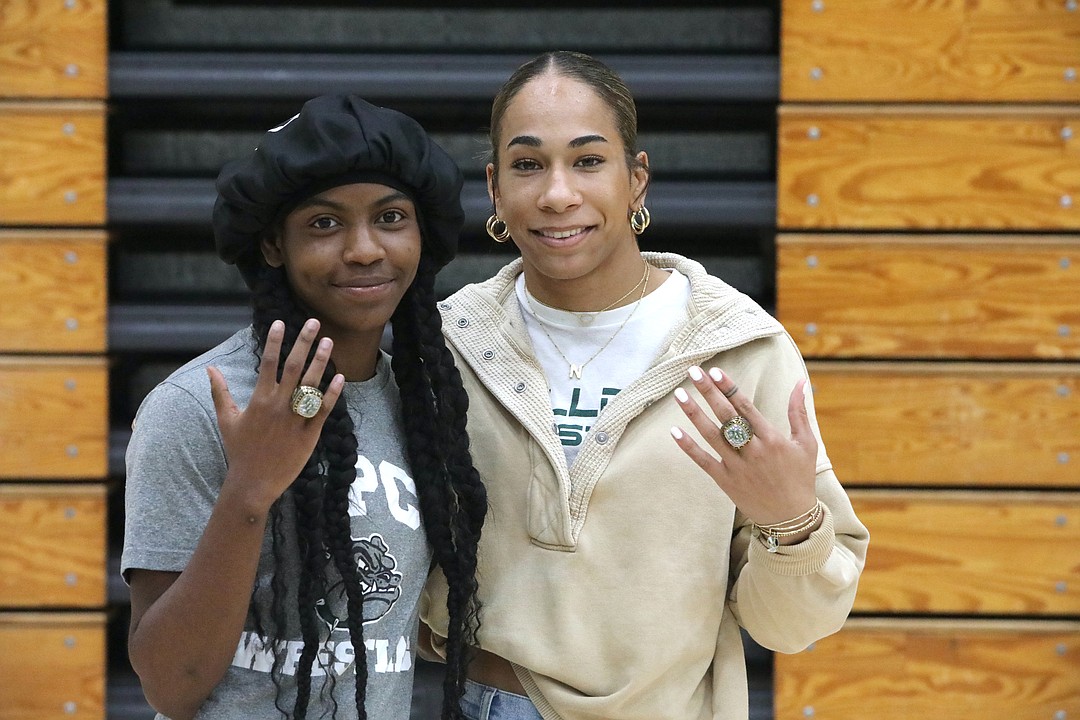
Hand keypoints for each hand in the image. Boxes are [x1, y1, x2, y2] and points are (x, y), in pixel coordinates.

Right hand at [207, 318, 344, 510]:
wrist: (253, 484)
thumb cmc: (239, 451)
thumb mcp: (227, 420)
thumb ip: (220, 392)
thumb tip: (210, 368)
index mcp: (259, 400)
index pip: (268, 363)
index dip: (275, 341)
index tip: (281, 322)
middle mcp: (278, 406)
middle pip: (294, 367)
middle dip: (304, 342)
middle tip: (314, 322)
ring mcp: (295, 419)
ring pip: (311, 385)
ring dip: (321, 362)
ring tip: (329, 342)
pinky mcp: (310, 434)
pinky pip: (323, 410)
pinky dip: (332, 394)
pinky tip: (340, 377)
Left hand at [670, 366, 817, 526]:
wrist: (791, 518)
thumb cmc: (799, 477)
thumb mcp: (806, 443)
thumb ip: (799, 412)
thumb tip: (802, 382)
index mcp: (772, 439)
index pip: (746, 407)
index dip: (729, 388)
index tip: (716, 371)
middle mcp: (753, 451)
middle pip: (726, 416)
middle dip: (709, 392)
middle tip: (693, 371)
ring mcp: (737, 467)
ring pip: (712, 436)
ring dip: (694, 414)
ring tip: (678, 394)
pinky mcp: (725, 481)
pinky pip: (703, 461)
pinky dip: (688, 447)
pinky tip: (674, 431)